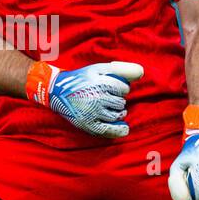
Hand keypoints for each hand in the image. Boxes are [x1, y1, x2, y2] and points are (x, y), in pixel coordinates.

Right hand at [26, 60, 144, 137]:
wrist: (57, 91)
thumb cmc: (81, 78)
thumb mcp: (98, 69)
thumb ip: (120, 70)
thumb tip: (142, 72)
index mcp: (100, 83)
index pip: (124, 89)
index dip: (122, 88)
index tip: (115, 89)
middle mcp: (97, 98)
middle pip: (121, 102)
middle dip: (118, 100)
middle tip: (108, 98)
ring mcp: (93, 113)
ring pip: (117, 115)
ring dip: (119, 113)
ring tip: (111, 109)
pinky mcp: (88, 124)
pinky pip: (109, 130)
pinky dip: (119, 130)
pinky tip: (125, 129)